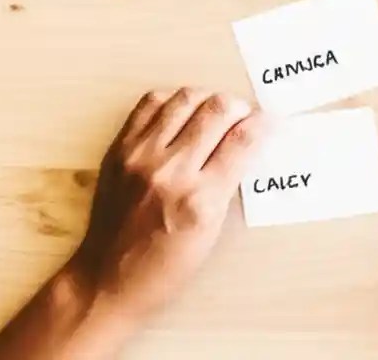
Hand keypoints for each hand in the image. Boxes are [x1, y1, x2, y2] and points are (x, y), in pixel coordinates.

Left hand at [68, 88, 269, 321]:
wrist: (107, 279)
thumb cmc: (165, 265)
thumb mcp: (212, 230)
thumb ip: (228, 182)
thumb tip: (247, 142)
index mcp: (200, 199)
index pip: (243, 141)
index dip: (264, 124)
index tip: (270, 121)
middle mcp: (170, 171)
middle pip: (217, 110)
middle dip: (239, 107)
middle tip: (243, 116)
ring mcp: (140, 156)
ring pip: (186, 98)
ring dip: (209, 98)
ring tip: (215, 111)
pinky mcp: (119, 149)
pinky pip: (151, 103)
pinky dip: (173, 100)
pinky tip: (183, 111)